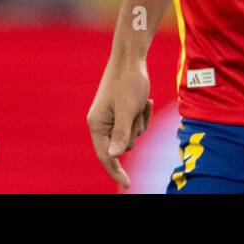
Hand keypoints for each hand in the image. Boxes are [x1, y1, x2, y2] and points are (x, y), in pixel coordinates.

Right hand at [86, 60, 153, 189]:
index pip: (106, 155)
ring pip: (131, 135)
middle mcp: (102, 123)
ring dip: (140, 122)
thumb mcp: (128, 110)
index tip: (127, 185)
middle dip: (135, 131)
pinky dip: (143, 115)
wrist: (131, 57)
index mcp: (97, 124)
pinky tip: (146, 102)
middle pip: (123, 145)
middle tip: (138, 110)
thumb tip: (115, 156)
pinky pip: (135, 124)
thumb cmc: (129, 82)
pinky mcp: (120, 112)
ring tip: (141, 103)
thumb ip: (121, 134)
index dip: (116, 171)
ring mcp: (111, 117)